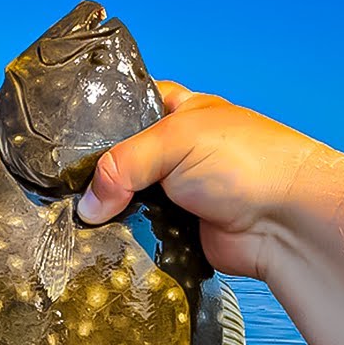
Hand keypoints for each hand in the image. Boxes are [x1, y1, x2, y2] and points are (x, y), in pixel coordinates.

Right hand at [76, 81, 343, 344]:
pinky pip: (133, 233)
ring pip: (121, 199)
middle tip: (58, 183)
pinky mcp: (173, 231)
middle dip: (93, 174)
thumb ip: (121, 164)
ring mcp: (173, 193)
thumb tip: (86, 208)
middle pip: (116, 158)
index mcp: (178, 112)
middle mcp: (174, 151)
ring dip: (105, 210)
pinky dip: (119, 238)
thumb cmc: (246, 163)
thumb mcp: (175, 141)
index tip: (57, 135)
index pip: (125, 104)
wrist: (286, 225)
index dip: (94, 117)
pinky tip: (96, 240)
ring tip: (70, 215)